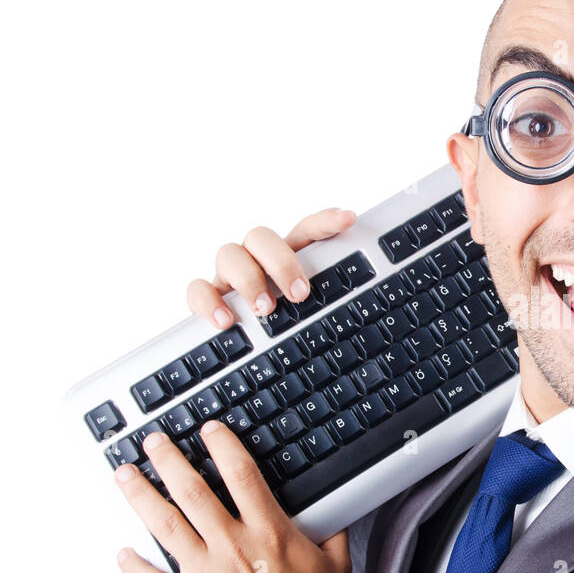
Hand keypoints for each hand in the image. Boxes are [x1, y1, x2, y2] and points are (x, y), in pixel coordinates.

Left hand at [113, 419, 351, 572]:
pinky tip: (122, 553)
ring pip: (163, 525)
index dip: (222, 445)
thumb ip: (331, 529)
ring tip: (124, 475)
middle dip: (168, 460)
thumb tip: (335, 507)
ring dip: (140, 495)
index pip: (240, 474)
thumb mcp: (336, 566)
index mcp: (267, 532)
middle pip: (191, 491)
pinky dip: (133, 567)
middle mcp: (230, 547)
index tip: (209, 430)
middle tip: (153, 442)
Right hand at [188, 207, 358, 327]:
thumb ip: (336, 303)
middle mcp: (257, 260)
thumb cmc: (291, 325)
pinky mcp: (207, 297)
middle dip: (281, 262)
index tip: (348, 219)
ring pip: (228, 255)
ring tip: (266, 310)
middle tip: (299, 294)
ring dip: (248, 282)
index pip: (307, 229)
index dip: (326, 221)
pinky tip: (227, 322)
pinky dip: (209, 302)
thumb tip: (375, 303)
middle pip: (261, 236)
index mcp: (289, 256)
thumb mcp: (318, 313)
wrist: (251, 353)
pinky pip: (197, 288)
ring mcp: (229, 277)